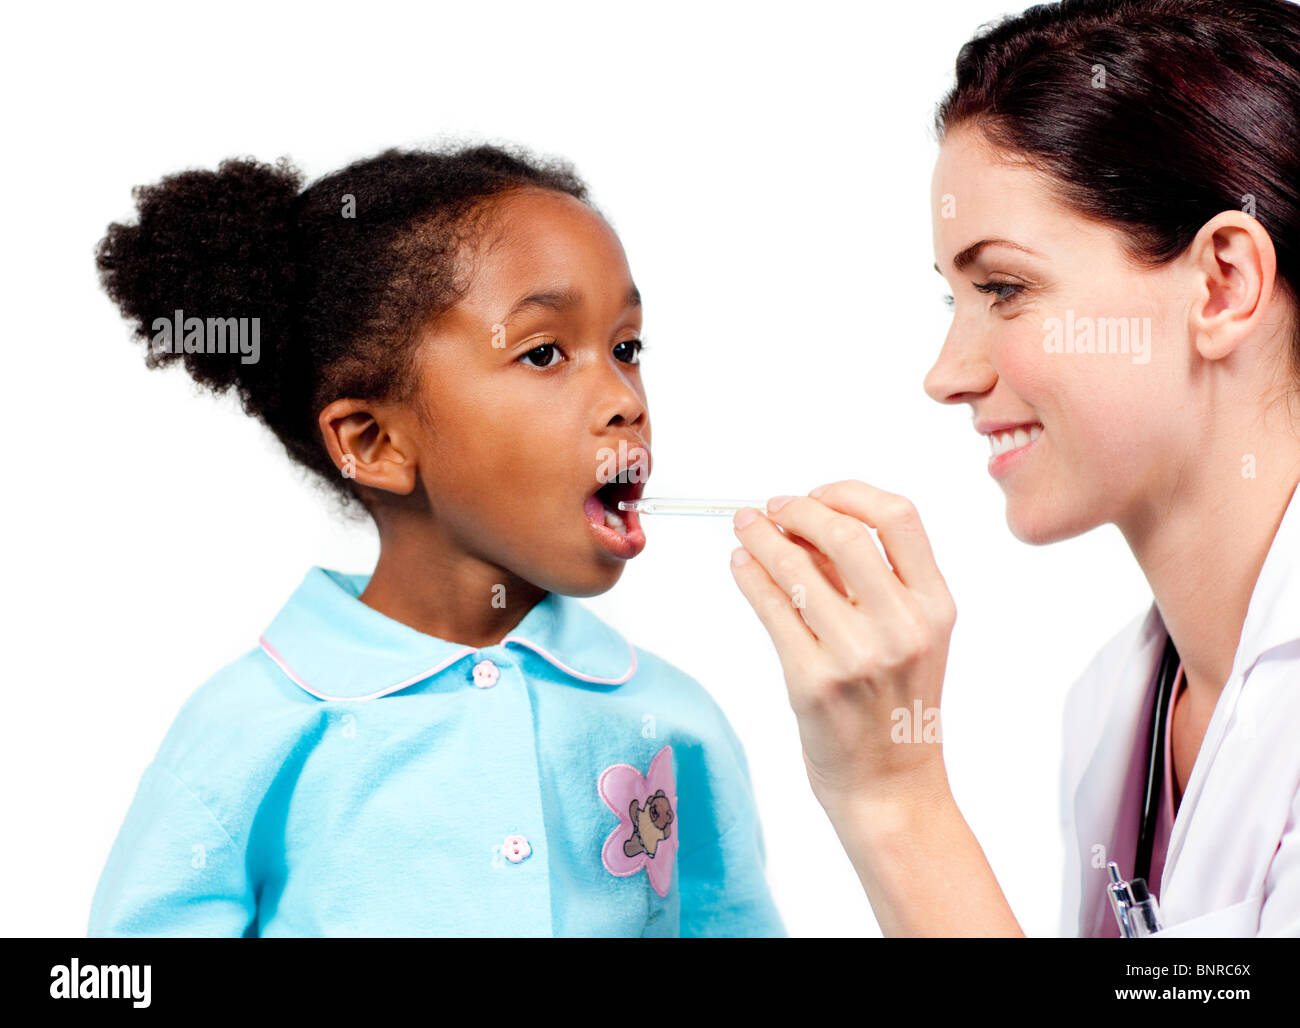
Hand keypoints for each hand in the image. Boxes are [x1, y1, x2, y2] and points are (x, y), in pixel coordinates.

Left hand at [729, 480, 956, 816]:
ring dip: (762, 538)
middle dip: (797, 510)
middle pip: (844, 535)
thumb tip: (806, 522)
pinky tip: (741, 565)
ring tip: (745, 528)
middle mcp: (902, 627)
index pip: (899, 518)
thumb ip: (870, 580)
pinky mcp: (814, 682)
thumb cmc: (895, 706)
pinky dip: (749, 576)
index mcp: (935, 606)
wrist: (891, 785)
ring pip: (797, 570)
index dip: (850, 495)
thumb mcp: (910, 636)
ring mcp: (857, 655)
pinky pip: (771, 609)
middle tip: (771, 508)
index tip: (817, 495)